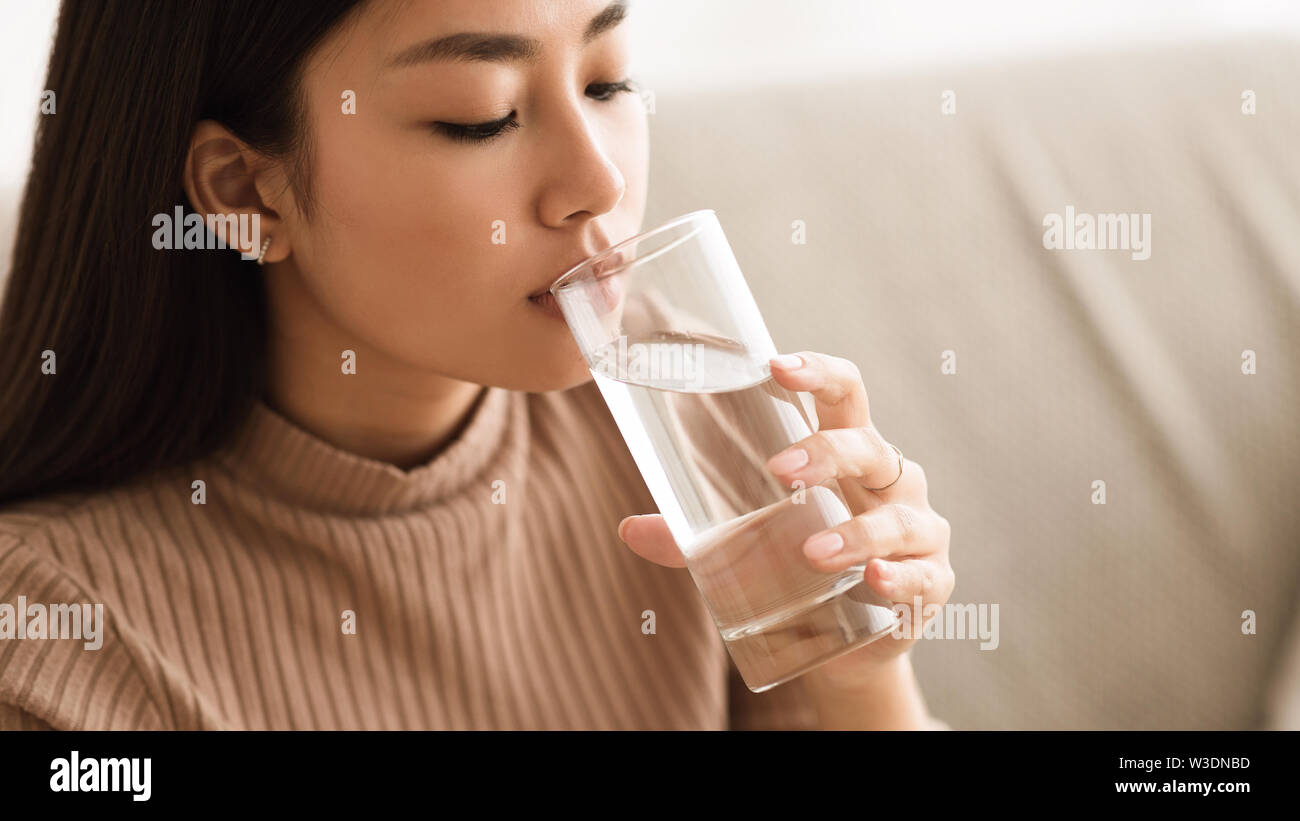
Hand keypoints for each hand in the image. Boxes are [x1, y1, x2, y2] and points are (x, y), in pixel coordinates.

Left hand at [618, 350, 953, 687]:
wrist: (845, 648)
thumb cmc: (798, 571)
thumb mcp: (745, 549)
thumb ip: (691, 539)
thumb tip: (629, 527)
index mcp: (849, 453)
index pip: (844, 394)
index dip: (817, 372)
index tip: (776, 366)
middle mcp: (890, 482)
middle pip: (868, 446)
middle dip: (826, 452)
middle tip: (776, 470)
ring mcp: (918, 532)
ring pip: (897, 517)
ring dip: (856, 531)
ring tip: (812, 552)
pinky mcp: (932, 583)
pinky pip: (923, 575)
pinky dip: (899, 577)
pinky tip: (874, 580)